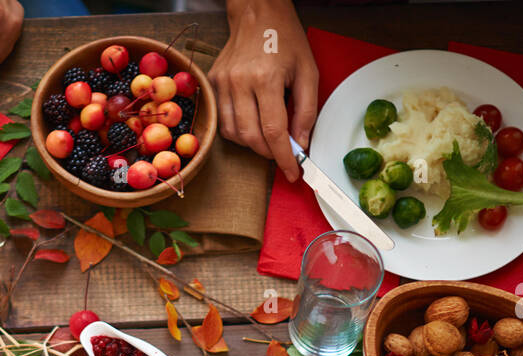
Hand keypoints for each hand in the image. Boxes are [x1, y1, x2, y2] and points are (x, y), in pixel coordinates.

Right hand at [209, 0, 317, 180]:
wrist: (258, 13)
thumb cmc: (285, 39)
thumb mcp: (308, 71)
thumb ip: (307, 110)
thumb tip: (300, 143)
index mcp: (265, 79)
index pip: (273, 132)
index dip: (284, 158)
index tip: (293, 173)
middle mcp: (239, 82)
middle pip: (251, 137)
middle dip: (270, 153)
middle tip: (283, 154)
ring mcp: (223, 83)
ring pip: (234, 134)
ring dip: (253, 144)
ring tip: (269, 138)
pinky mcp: (213, 83)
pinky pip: (223, 121)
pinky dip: (238, 132)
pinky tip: (252, 125)